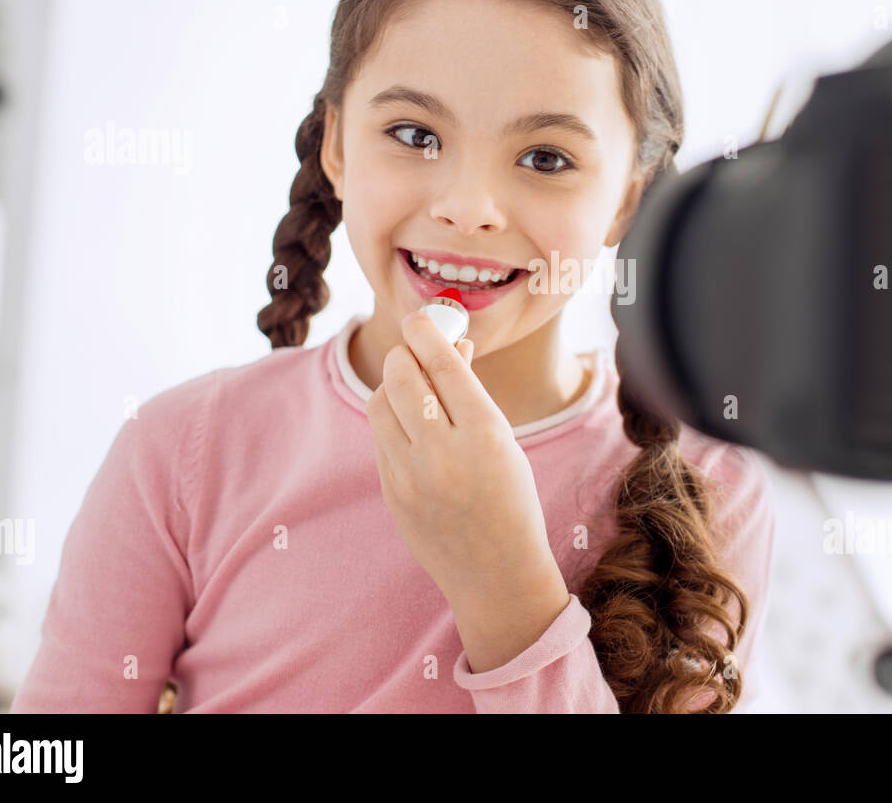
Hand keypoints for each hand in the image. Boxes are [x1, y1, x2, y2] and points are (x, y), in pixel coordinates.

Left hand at [364, 309, 565, 617]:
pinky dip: (393, 420)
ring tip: (414, 389)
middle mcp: (443, 452)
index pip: (441, 363)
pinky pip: (380, 437)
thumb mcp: (504, 441)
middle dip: (405, 353)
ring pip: (380, 402)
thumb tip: (451, 343)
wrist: (496, 573)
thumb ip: (472, 393)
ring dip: (393, 384)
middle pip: (401, 375)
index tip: (420, 318)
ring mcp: (410, 475)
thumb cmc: (510, 498)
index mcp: (484, 433)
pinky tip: (413, 427)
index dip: (426, 332)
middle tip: (414, 350)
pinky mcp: (390, 492)